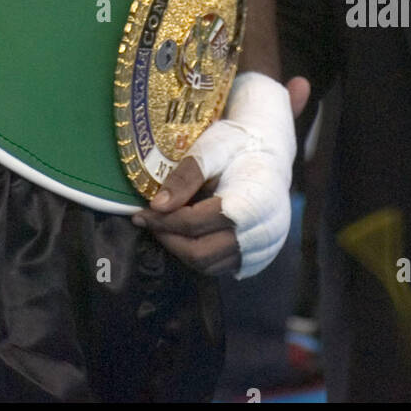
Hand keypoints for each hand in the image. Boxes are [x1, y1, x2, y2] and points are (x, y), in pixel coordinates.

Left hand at [131, 76, 310, 274]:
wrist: (270, 151)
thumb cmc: (238, 145)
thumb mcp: (211, 148)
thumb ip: (185, 177)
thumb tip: (157, 206)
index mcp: (249, 204)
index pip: (194, 225)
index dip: (162, 221)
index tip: (140, 213)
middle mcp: (260, 234)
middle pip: (200, 253)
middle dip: (168, 239)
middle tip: (150, 222)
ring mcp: (263, 249)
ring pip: (210, 266)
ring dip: (182, 249)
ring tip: (166, 226)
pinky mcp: (261, 257)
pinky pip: (222, 266)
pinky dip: (200, 254)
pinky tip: (188, 233)